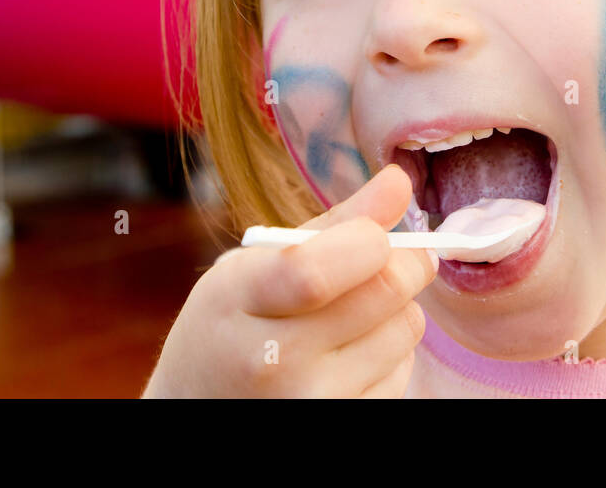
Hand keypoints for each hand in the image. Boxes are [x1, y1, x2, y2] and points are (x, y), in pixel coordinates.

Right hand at [142, 165, 435, 397]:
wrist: (198, 404)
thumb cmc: (232, 324)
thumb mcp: (255, 264)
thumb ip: (333, 223)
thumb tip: (399, 180)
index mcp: (237, 301)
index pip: (314, 272)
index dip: (368, 242)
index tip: (377, 235)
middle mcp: (271, 362)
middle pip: (382, 292)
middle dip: (407, 261)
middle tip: (395, 256)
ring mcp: (309, 403)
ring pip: (405, 328)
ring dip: (398, 308)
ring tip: (356, 313)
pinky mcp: (342, 424)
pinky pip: (405, 371)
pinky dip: (393, 352)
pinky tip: (352, 354)